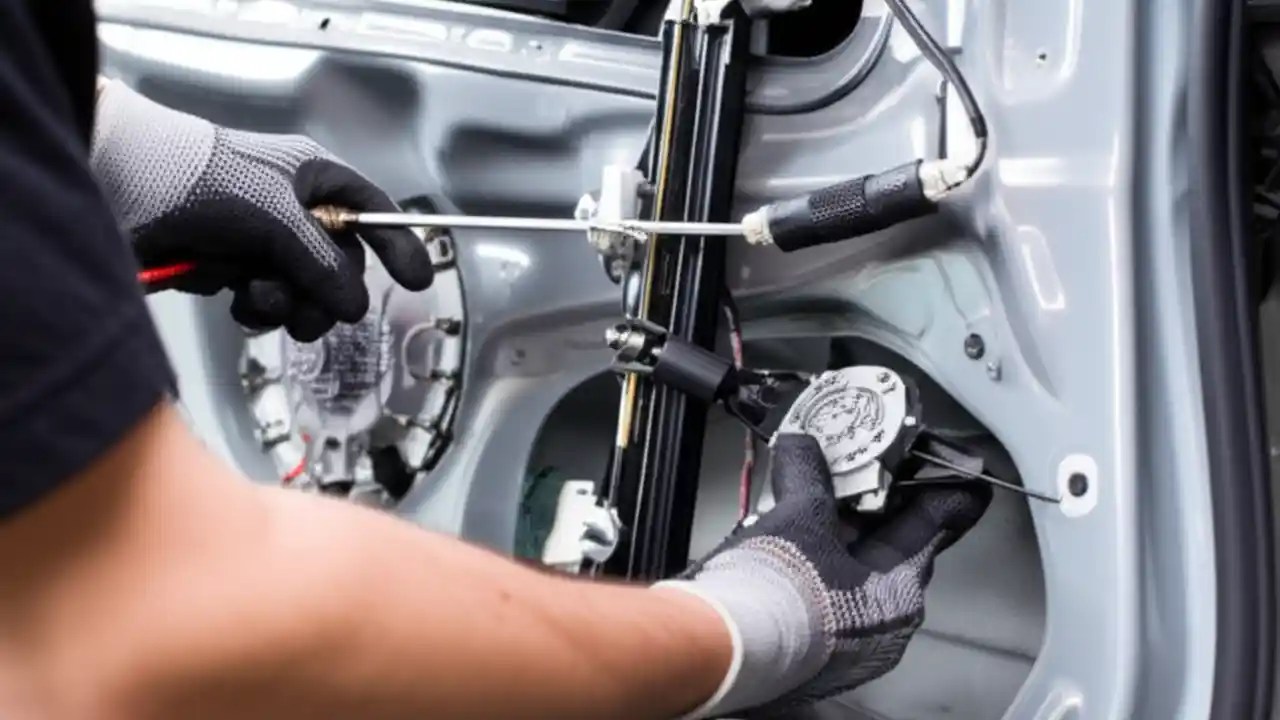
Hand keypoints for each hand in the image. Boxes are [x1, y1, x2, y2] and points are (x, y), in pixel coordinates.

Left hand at [90, 79, 433, 341]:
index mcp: (314, 179)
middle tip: (311, 306)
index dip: (398, 246)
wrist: (122, 190)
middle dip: (325, 291)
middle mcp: (295, 211)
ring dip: (289, 304)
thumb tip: (355, 307)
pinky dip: (258, 309)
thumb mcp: (275, 217)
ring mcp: (264, 243)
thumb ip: (322, 264)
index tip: (417, 282)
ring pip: (305, 292)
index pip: (373, 213)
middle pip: (341, 266)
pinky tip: (236, 298)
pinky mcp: (234, 270)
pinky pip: (269, 304)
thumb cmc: (202, 180)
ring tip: (258, 296)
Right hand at [660, 434, 990, 718]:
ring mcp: (847, 646)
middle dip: (878, 512)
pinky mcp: (812, 653)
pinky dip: (817, 570)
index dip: (942, 490)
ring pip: (857, 576)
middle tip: (867, 475)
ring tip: (814, 506)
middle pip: (893, 552)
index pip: (935, 526)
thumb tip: (804, 445)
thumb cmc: (771, 595)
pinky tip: (789, 550)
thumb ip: (807, 474)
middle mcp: (882, 629)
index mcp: (897, 595)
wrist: (719, 650)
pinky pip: (828, 598)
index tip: (957, 471)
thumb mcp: (798, 517)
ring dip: (841, 541)